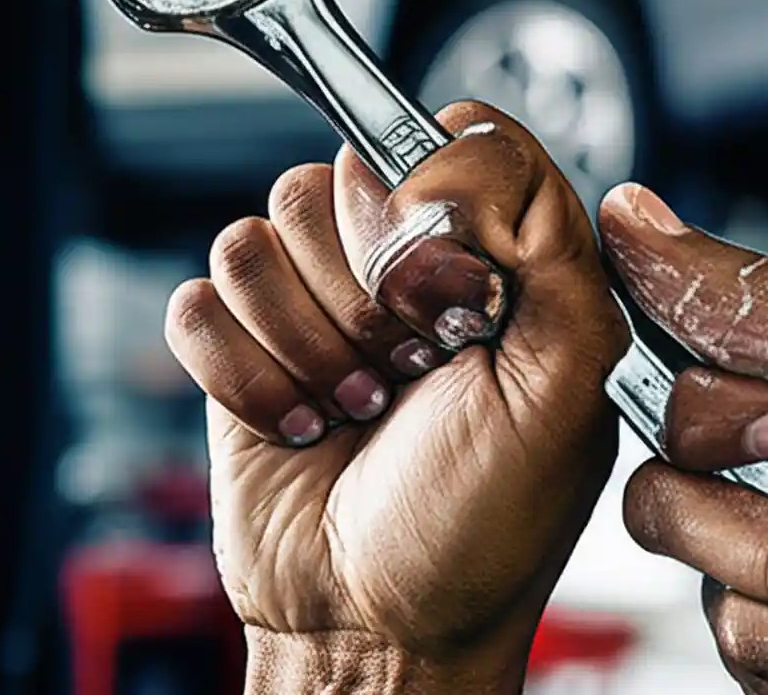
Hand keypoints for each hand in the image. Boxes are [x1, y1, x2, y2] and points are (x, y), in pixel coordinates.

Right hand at [165, 102, 627, 692]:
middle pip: (346, 178)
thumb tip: (479, 161)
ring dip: (309, 342)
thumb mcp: (566, 394)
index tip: (453, 290)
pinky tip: (295, 422)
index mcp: (498, 268)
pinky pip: (202, 296)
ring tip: (356, 405)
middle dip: (373, 296)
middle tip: (410, 370)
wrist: (379, 623)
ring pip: (261, 233)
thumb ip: (558, 258)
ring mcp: (317, 303)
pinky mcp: (243, 343)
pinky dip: (242, 373)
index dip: (445, 198)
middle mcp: (405, 271)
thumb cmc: (481, 528)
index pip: (463, 143)